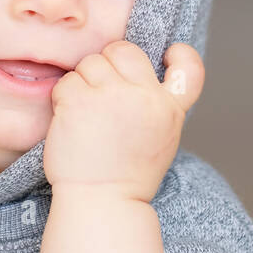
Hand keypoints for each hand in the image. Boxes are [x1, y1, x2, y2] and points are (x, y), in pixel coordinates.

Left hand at [43, 40, 204, 202]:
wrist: (101, 202)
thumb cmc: (126, 174)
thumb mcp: (160, 139)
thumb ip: (156, 105)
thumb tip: (142, 73)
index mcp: (169, 109)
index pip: (189, 68)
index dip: (180, 55)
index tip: (167, 55)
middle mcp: (145, 98)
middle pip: (124, 51)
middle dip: (108, 63)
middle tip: (102, 94)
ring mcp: (111, 96)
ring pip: (90, 63)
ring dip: (83, 83)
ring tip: (86, 115)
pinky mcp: (79, 101)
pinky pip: (67, 81)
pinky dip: (63, 98)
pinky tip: (70, 122)